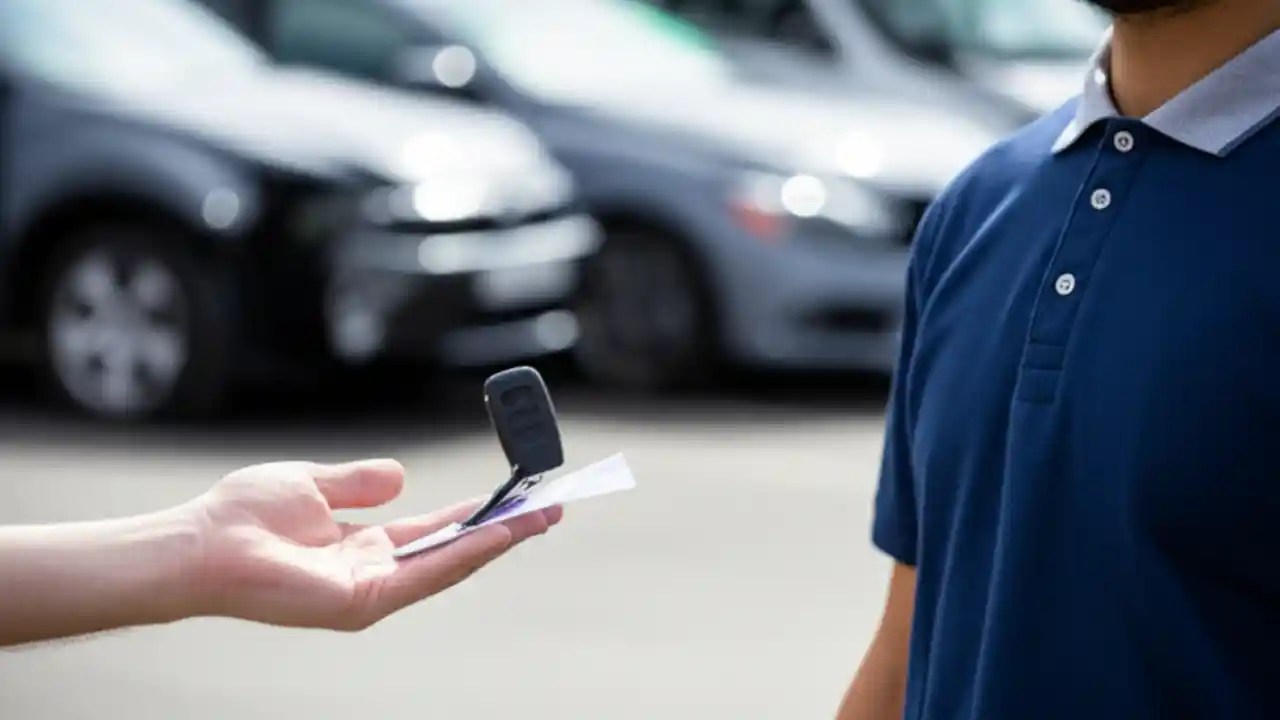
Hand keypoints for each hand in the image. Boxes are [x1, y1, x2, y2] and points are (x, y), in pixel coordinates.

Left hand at [188, 459, 560, 630]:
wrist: (201, 544)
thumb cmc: (242, 517)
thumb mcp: (314, 485)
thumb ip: (360, 483)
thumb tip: (400, 475)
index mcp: (365, 547)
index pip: (435, 531)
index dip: (477, 514)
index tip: (516, 496)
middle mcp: (375, 573)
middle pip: (454, 550)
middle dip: (505, 529)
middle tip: (551, 507)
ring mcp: (372, 592)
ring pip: (450, 563)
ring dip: (499, 540)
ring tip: (542, 517)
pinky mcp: (363, 601)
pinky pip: (426, 573)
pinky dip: (466, 552)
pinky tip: (497, 532)